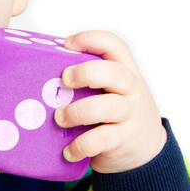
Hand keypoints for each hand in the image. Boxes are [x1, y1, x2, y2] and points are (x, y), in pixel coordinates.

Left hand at [55, 29, 166, 172]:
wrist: (146, 149)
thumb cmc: (118, 115)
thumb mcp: (113, 91)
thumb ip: (90, 82)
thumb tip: (43, 79)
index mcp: (125, 71)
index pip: (114, 46)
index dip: (91, 40)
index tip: (67, 44)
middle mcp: (132, 89)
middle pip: (114, 73)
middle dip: (86, 73)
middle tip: (64, 80)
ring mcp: (130, 114)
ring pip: (107, 107)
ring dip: (78, 112)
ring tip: (59, 118)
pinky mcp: (124, 140)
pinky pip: (101, 139)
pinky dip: (80, 145)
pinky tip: (68, 150)